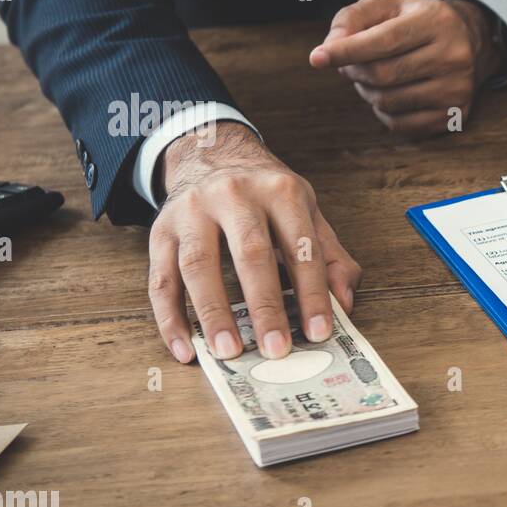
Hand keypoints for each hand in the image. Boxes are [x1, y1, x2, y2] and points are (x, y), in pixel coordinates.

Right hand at [147, 122, 362, 364]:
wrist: (213, 154)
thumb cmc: (267, 196)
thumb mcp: (308, 214)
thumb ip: (332, 258)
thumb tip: (345, 304)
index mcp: (280, 191)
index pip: (301, 247)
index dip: (313, 292)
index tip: (320, 332)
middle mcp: (233, 194)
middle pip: (250, 254)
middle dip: (265, 306)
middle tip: (275, 349)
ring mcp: (192, 210)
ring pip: (198, 265)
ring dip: (213, 314)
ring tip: (229, 352)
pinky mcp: (161, 230)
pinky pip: (161, 279)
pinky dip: (170, 318)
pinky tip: (186, 348)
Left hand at [309, 0, 506, 136]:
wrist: (470, 42)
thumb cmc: (416, 22)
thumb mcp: (387, 6)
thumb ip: (352, 18)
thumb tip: (330, 46)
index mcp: (435, 22)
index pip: (384, 41)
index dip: (346, 51)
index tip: (316, 58)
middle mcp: (452, 56)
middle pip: (382, 75)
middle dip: (354, 72)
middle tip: (349, 65)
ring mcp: (456, 89)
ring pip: (388, 102)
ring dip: (367, 93)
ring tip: (372, 78)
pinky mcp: (455, 114)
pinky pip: (401, 125)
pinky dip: (384, 113)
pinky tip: (389, 95)